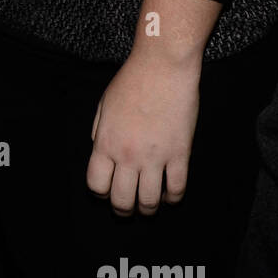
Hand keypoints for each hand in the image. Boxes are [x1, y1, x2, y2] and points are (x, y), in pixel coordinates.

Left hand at [86, 52, 199, 215]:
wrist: (162, 68)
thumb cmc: (131, 81)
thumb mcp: (104, 104)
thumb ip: (98, 130)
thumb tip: (98, 149)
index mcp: (105, 142)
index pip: (97, 184)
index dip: (100, 193)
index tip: (106, 192)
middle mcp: (128, 155)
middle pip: (122, 200)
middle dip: (123, 209)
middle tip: (127, 209)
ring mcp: (155, 157)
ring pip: (150, 201)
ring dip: (147, 209)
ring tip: (147, 206)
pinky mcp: (180, 154)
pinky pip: (177, 189)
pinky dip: (173, 198)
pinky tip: (169, 196)